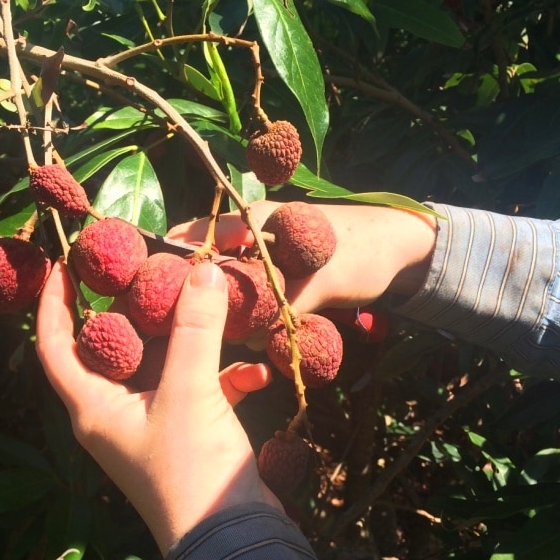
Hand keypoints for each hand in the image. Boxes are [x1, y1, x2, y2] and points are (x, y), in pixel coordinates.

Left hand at [36, 259, 282, 554]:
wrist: (234, 544)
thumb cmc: (192, 473)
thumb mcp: (191, 393)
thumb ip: (196, 329)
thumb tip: (204, 269)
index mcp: (93, 407)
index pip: (54, 346)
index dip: (53, 304)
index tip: (64, 264)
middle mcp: (115, 414)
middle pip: (113, 347)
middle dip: (133, 308)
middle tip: (148, 268)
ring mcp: (152, 425)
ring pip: (163, 365)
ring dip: (189, 338)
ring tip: (212, 301)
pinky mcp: (188, 434)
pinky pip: (199, 391)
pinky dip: (224, 375)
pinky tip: (257, 369)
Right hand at [168, 201, 437, 312]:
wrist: (405, 249)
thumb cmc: (363, 251)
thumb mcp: (323, 280)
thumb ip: (283, 305)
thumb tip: (245, 337)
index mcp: (258, 219)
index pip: (199, 234)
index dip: (174, 261)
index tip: (154, 293)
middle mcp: (255, 235)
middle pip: (210, 264)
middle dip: (198, 294)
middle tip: (182, 327)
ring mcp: (268, 257)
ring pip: (231, 284)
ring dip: (227, 310)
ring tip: (215, 340)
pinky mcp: (281, 277)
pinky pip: (253, 296)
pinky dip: (249, 315)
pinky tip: (247, 339)